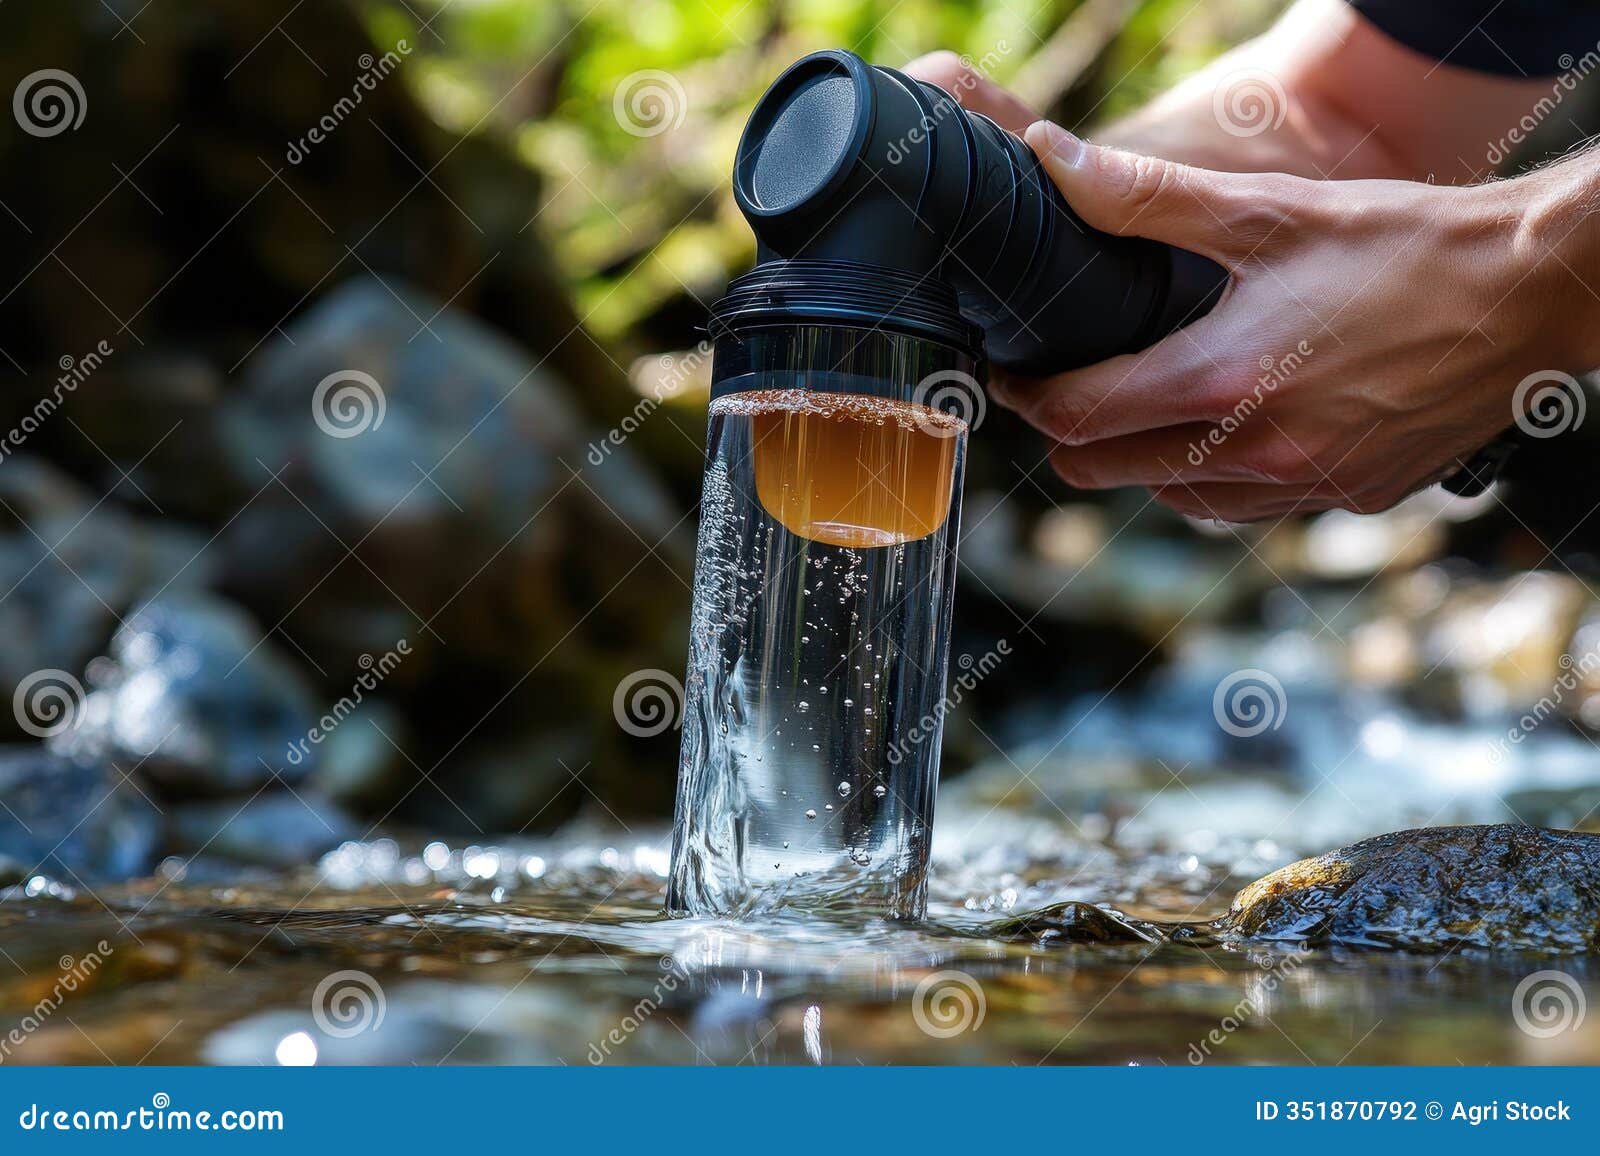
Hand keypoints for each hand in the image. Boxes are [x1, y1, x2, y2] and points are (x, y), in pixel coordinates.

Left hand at [988, 121, 1585, 521]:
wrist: (1530, 293)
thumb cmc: (1400, 244)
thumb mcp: (1267, 211)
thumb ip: (1146, 197)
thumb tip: (1052, 163)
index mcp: (1220, 383)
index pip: (1077, 418)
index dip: (1027, 398)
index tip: (1013, 375)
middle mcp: (1254, 454)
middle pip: (1105, 472)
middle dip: (1074, 431)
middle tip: (1075, 384)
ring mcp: (1302, 488)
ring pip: (1170, 499)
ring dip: (1144, 458)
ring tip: (1156, 398)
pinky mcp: (1346, 500)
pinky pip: (1243, 509)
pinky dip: (1214, 477)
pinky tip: (1230, 425)